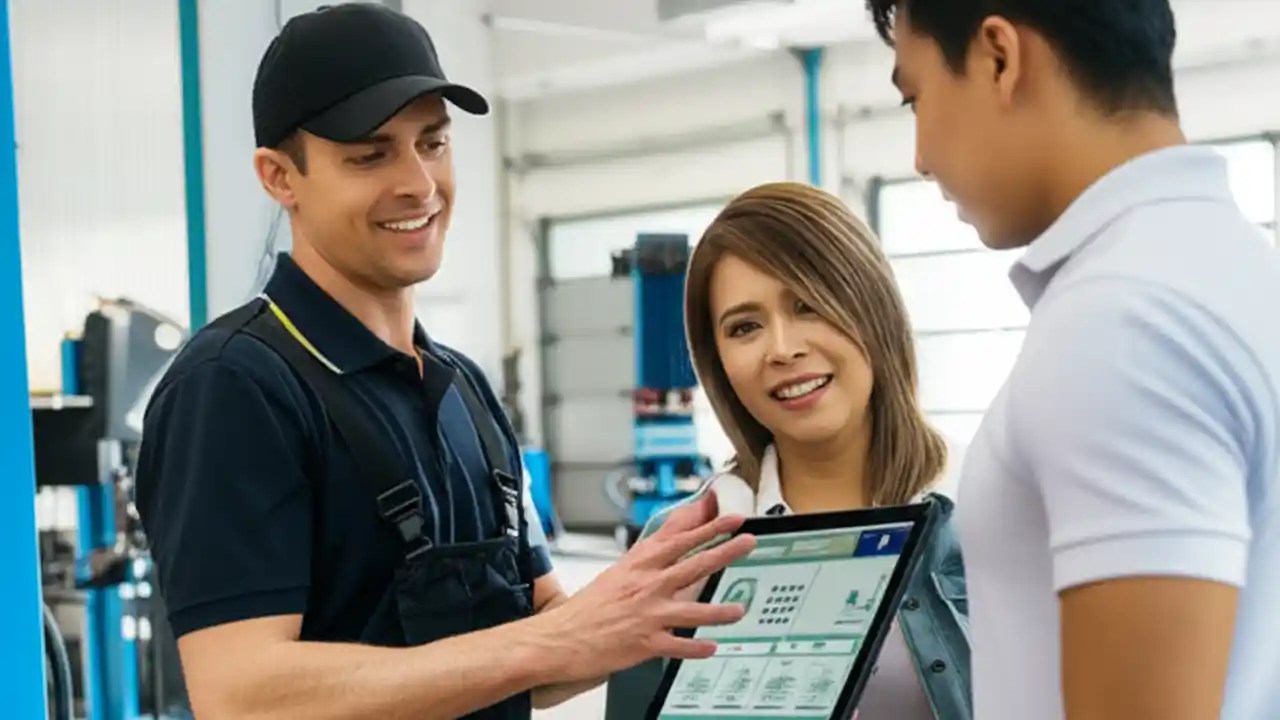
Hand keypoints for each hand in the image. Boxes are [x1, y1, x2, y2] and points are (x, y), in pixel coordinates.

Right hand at [548, 492, 755, 681]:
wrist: (562, 637)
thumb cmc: (592, 605)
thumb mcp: (623, 569)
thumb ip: (654, 550)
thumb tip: (680, 528)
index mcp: (640, 564)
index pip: (679, 539)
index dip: (709, 527)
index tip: (732, 519)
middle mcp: (647, 586)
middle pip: (692, 565)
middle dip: (724, 552)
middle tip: (748, 542)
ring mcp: (647, 615)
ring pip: (691, 609)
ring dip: (718, 610)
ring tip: (739, 610)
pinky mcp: (645, 643)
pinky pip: (677, 646)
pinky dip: (696, 648)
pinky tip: (712, 647)